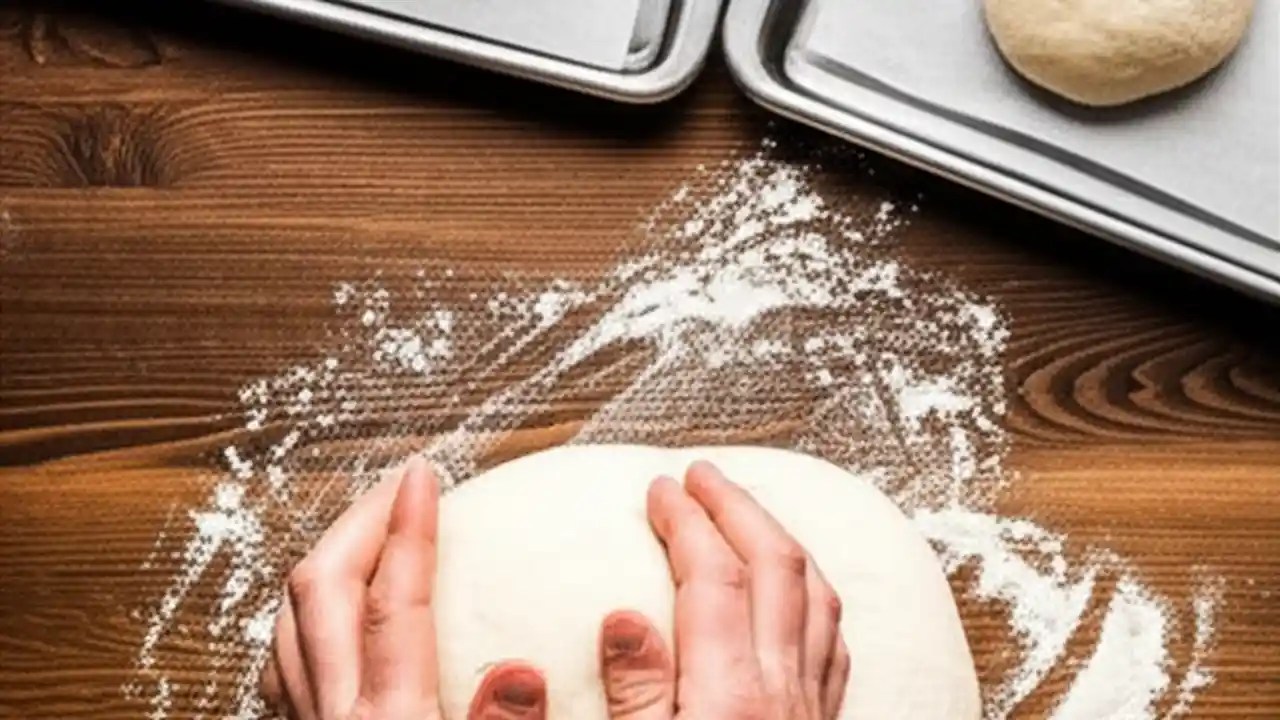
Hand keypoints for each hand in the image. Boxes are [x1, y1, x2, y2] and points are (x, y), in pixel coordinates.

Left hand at [259, 458, 547, 719]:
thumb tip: (523, 673)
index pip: (392, 601)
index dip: (409, 529)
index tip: (424, 476)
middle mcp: (331, 718)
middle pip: (322, 590)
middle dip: (359, 523)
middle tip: (399, 487)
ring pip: (287, 617)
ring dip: (329, 560)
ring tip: (370, 529)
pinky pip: (282, 657)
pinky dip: (306, 614)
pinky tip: (336, 609)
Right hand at [599, 461, 849, 719]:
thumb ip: (634, 695)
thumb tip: (624, 618)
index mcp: (729, 698)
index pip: (715, 578)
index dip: (687, 522)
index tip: (662, 490)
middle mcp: (782, 693)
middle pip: (775, 568)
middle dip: (738, 508)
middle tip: (702, 476)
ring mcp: (812, 708)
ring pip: (817, 595)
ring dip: (780, 539)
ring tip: (748, 511)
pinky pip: (834, 639)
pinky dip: (813, 593)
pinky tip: (797, 588)